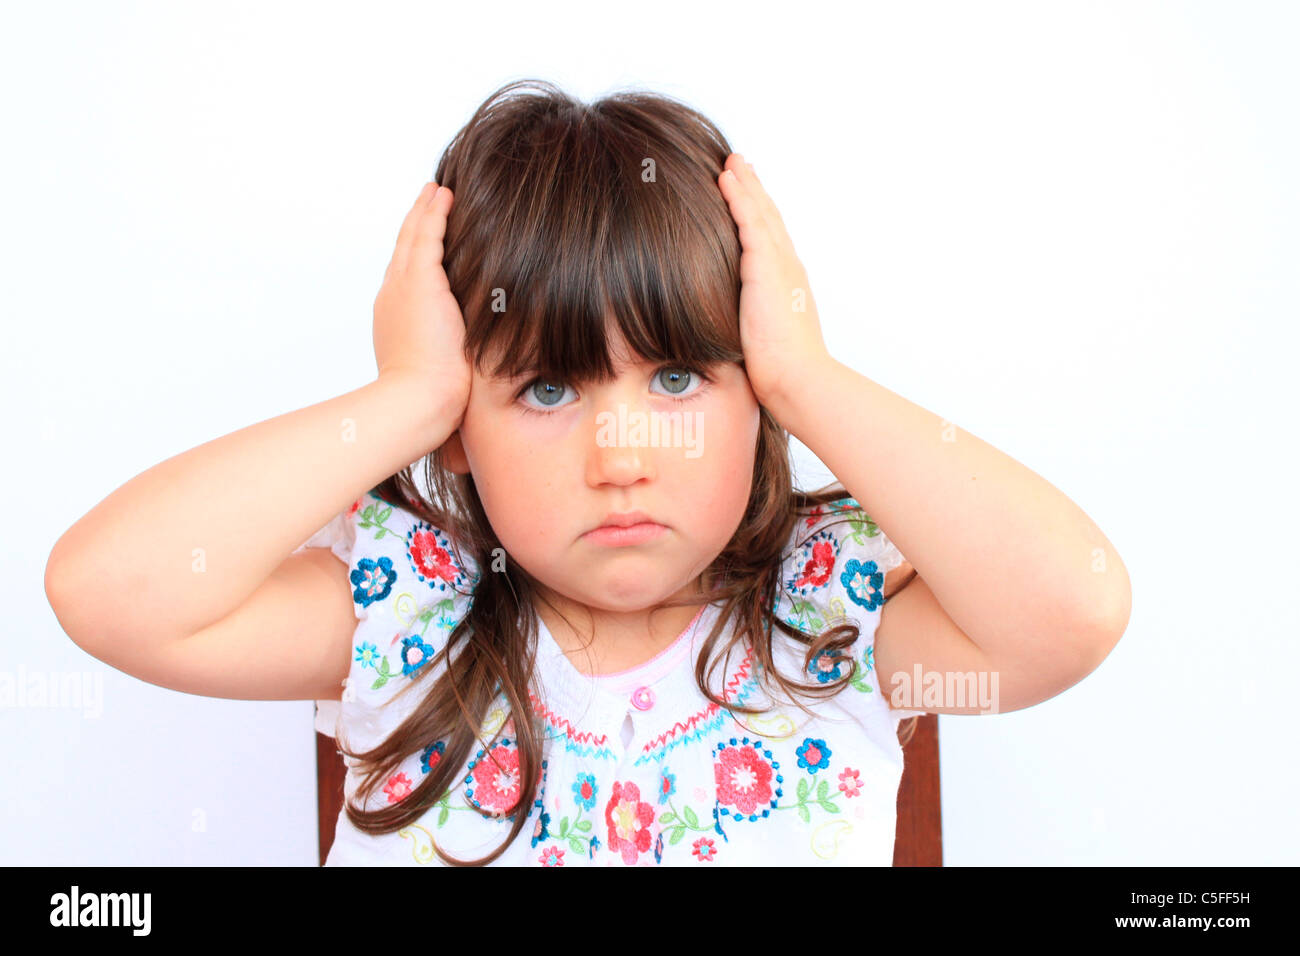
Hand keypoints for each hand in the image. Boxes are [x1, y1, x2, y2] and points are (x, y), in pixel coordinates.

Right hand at [372, 182, 472, 428]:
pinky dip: (435, 212)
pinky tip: (445, 194)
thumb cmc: (432, 400)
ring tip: (438, 190)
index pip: (407, 277)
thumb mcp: (440, 371)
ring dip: (426, 211)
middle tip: (429, 200)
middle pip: (404, 250)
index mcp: (397, 317)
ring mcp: (402, 286)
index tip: (427, 239)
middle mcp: (393, 296)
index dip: (416, 255)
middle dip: (416, 225)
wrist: (417, 402)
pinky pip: (428, 234)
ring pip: (414, 237)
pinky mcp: (419, 280)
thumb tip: (469, 364)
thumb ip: (450, 355)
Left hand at [717, 154, 831, 408]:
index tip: (748, 196)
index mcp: (787, 285)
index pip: (771, 242)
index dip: (760, 216)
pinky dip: (738, 196)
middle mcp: (788, 268)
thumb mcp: (762, 343)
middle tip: (740, 164)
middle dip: (754, 190)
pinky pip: (749, 220)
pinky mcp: (766, 265)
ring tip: (731, 160)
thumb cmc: (781, 373)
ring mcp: (780, 264)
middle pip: (769, 218)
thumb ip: (751, 327)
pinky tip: (725, 177)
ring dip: (745, 183)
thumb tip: (736, 337)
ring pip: (760, 212)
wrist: (797, 378)